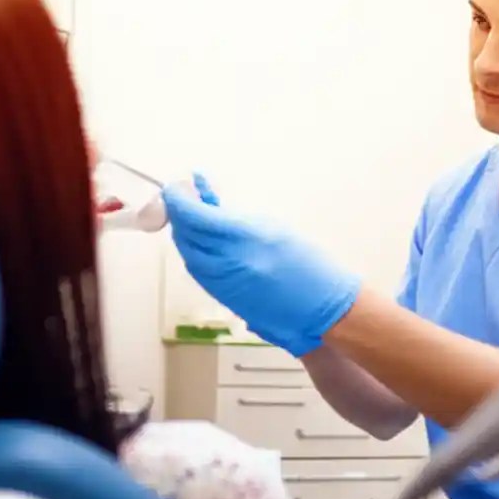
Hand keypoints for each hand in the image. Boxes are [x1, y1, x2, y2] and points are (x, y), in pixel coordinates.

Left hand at [162, 175, 360, 356]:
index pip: (195, 216)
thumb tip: (207, 201)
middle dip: (179, 214)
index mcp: (244, 239)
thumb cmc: (309, 267)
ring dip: (185, 234)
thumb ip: (235, 217)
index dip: (179, 200)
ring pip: (188, 254)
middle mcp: (227, 263)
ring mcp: (222, 284)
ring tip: (192, 217)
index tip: (177, 187)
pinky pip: (198, 271)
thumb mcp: (273, 229)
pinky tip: (202, 243)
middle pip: (185, 235)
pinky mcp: (223, 298)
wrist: (321, 310)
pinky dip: (194, 253)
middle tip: (182, 197)